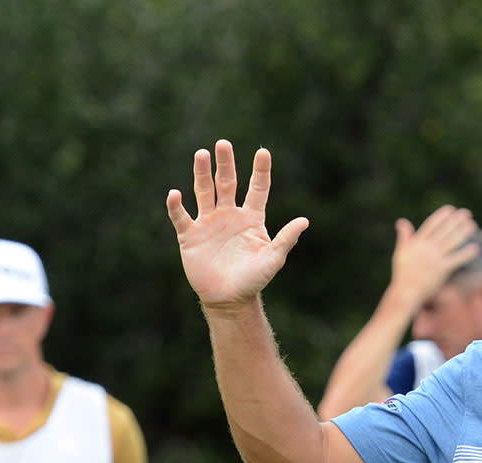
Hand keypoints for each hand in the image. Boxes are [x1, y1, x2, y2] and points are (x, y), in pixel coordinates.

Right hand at [166, 140, 309, 306]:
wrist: (229, 300)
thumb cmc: (253, 280)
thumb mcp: (272, 260)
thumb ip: (286, 239)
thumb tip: (305, 221)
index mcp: (251, 218)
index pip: (257, 189)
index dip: (260, 171)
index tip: (263, 152)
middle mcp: (229, 215)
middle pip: (227, 183)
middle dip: (225, 164)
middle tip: (223, 144)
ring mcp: (208, 223)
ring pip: (204, 192)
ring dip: (202, 173)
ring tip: (201, 154)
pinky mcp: (190, 235)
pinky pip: (181, 217)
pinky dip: (177, 206)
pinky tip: (176, 194)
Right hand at [386, 205, 480, 310]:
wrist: (406, 292)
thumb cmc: (402, 274)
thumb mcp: (401, 252)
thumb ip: (404, 236)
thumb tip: (402, 221)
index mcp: (417, 243)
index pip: (431, 225)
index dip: (441, 216)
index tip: (450, 209)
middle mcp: (427, 248)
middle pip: (444, 231)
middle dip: (456, 221)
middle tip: (467, 213)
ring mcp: (435, 259)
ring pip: (451, 242)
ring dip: (463, 232)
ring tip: (472, 225)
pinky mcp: (442, 270)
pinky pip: (456, 259)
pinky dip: (466, 254)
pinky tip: (475, 248)